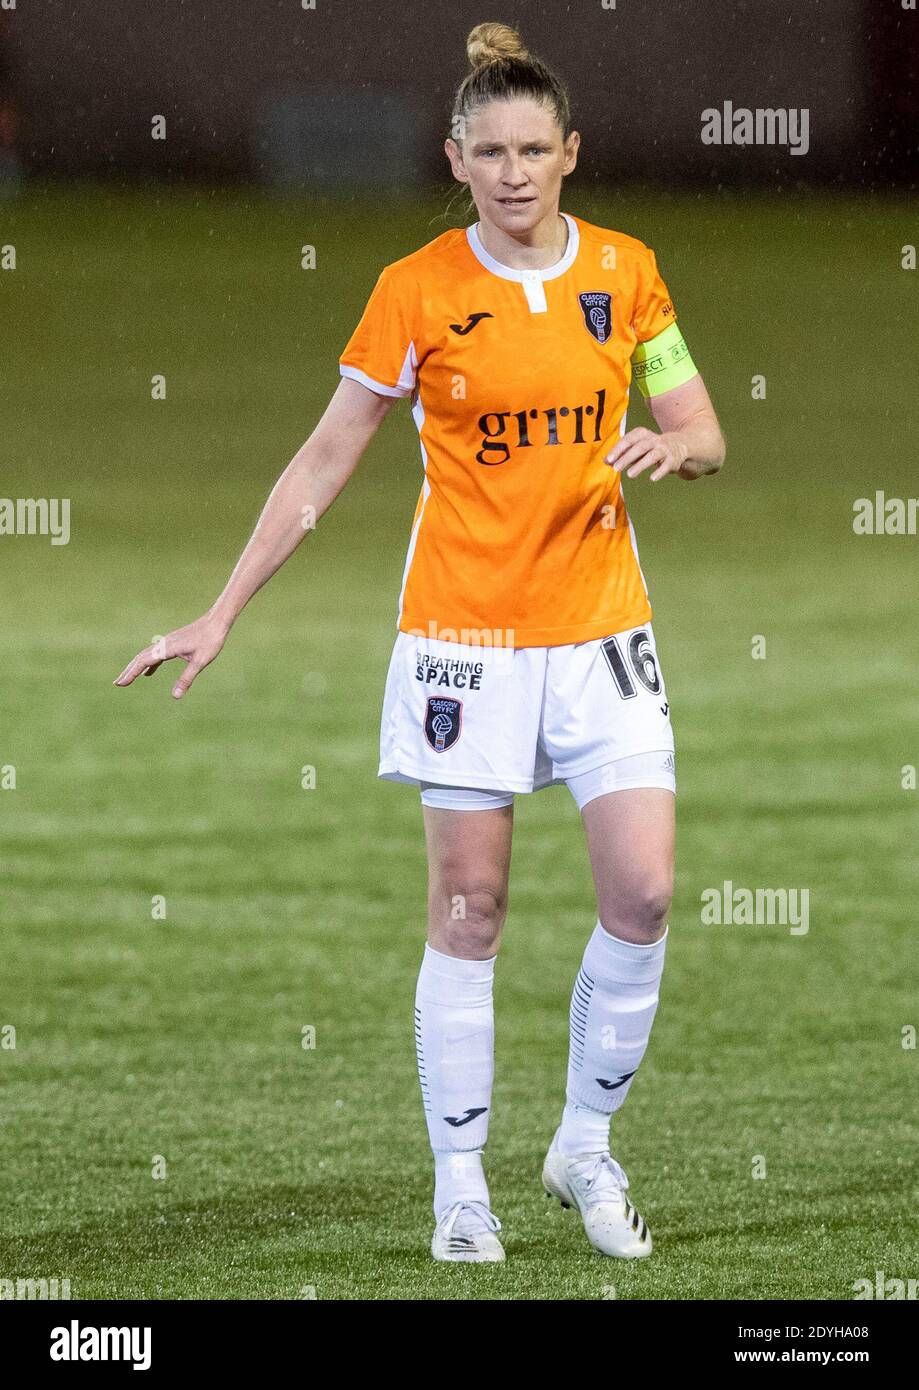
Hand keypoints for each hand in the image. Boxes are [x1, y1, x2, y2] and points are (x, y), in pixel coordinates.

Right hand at [113, 612, 229, 698]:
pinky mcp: (173, 643)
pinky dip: (149, 665)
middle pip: (140, 658)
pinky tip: (148, 674)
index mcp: (167, 648)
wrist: (216, 621)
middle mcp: (163, 644)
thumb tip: (176, 696)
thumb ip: (187, 679)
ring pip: (146, 656)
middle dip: (128, 671)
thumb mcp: (200, 662)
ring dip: (136, 667)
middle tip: (117, 683)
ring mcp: (167, 643)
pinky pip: (156, 655)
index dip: (131, 673)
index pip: (143, 662)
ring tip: (127, 679)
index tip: (120, 683)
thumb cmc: (210, 640)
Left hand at [606, 428, 688, 481]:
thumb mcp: (635, 448)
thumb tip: (605, 461)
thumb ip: (621, 454)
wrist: (678, 446)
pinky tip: (652, 478)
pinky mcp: (672, 460)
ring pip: (652, 456)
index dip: (618, 449)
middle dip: (627, 458)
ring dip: (641, 465)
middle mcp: (654, 440)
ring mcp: (664, 449)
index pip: (628, 440)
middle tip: (616, 468)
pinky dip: (660, 471)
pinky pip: (666, 465)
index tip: (609, 460)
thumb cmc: (650, 448)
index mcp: (642, 434)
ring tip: (630, 475)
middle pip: (639, 447)